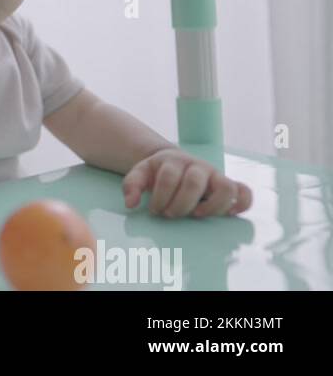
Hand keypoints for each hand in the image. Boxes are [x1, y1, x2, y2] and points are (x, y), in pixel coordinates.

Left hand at [121, 147, 252, 217]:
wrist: (173, 162)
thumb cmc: (156, 173)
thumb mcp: (139, 174)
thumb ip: (131, 185)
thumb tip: (131, 204)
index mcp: (173, 161)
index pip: (168, 177)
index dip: (160, 197)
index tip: (155, 210)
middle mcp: (197, 166)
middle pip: (194, 182)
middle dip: (180, 204)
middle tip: (171, 213)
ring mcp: (215, 175)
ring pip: (225, 186)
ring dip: (212, 206)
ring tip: (197, 214)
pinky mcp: (227, 185)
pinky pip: (244, 192)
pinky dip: (241, 204)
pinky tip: (229, 214)